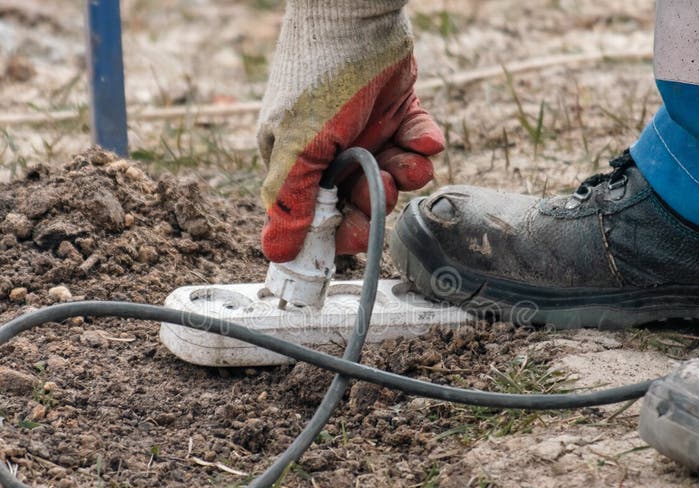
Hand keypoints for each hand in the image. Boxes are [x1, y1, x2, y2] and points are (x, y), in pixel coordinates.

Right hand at [258, 1, 444, 262]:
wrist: (358, 15)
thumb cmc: (321, 77)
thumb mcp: (301, 145)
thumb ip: (291, 201)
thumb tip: (275, 253)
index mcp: (293, 159)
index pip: (315, 214)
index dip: (340, 229)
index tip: (361, 234)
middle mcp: (328, 149)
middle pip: (358, 198)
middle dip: (377, 197)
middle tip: (386, 186)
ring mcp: (362, 130)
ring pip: (391, 173)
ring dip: (406, 172)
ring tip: (414, 158)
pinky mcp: (393, 110)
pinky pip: (413, 142)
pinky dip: (422, 141)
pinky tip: (423, 134)